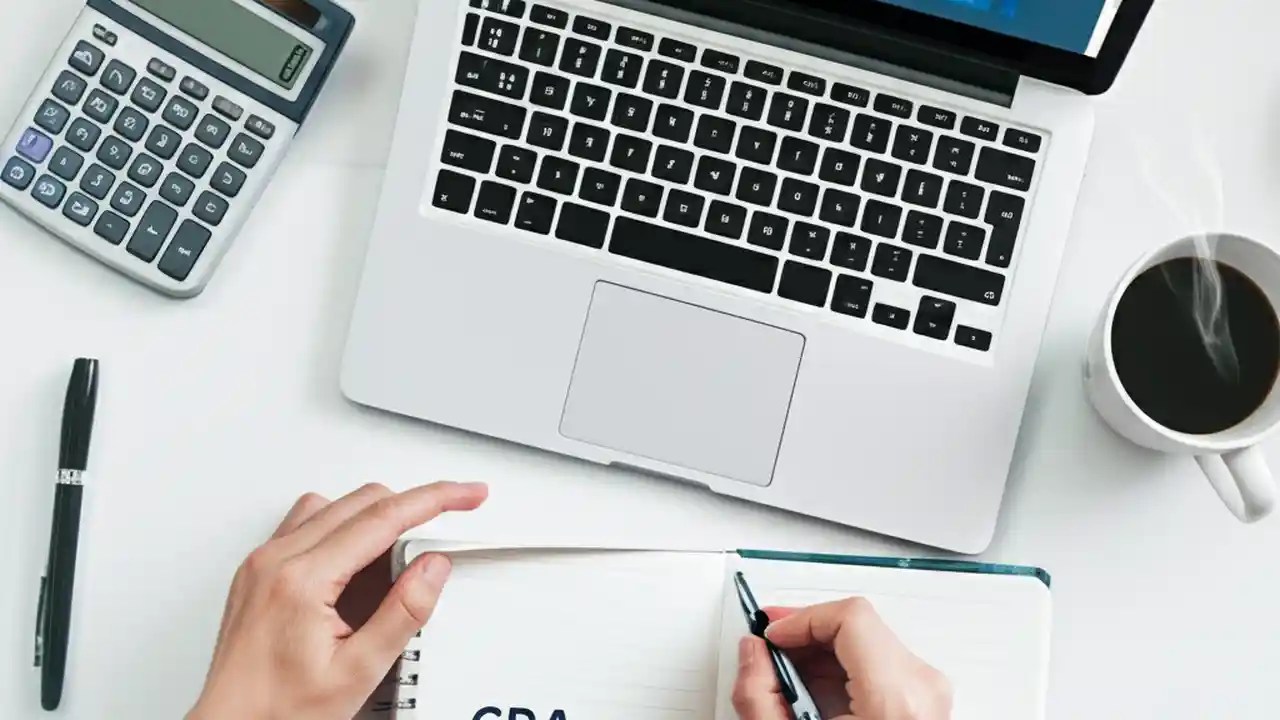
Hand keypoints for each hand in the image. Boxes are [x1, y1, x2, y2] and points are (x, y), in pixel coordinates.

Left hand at [188, 481, 488, 719]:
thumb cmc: (278, 712)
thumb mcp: (358, 672)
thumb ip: (402, 613)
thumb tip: (433, 568)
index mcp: (302, 580)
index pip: (383, 518)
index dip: (434, 499)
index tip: (465, 494)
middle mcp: (275, 560)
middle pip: (360, 501)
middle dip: (412, 504)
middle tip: (448, 519)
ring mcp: (261, 563)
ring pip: (331, 505)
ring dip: (373, 515)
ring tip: (400, 551)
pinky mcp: (256, 571)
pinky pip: (305, 524)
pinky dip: (340, 528)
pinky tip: (355, 561)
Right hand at [732, 598, 951, 719]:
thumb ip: (760, 698)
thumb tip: (753, 656)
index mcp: (896, 699)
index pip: (850, 619)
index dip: (802, 618)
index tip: (773, 636)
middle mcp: (922, 690)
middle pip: (856, 626)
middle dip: (805, 636)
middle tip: (770, 651)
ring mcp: (927, 694)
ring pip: (866, 641)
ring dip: (821, 653)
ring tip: (788, 681)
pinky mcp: (923, 700)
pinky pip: (877, 663)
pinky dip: (841, 669)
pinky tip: (814, 693)